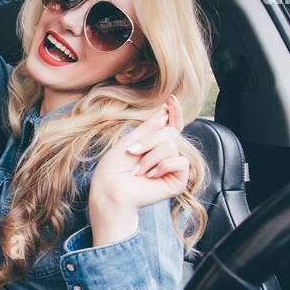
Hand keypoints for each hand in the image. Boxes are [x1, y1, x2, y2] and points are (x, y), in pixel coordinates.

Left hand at [88, 95, 187, 242]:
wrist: (110, 189)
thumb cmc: (114, 167)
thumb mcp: (130, 140)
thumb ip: (150, 127)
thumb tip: (165, 110)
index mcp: (155, 145)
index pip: (172, 125)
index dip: (175, 112)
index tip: (172, 99)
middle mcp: (166, 155)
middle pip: (170, 133)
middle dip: (148, 141)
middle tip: (132, 152)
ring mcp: (173, 168)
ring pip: (171, 146)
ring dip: (149, 157)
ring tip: (138, 171)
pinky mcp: (178, 181)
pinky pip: (180, 162)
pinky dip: (161, 167)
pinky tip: (150, 177)